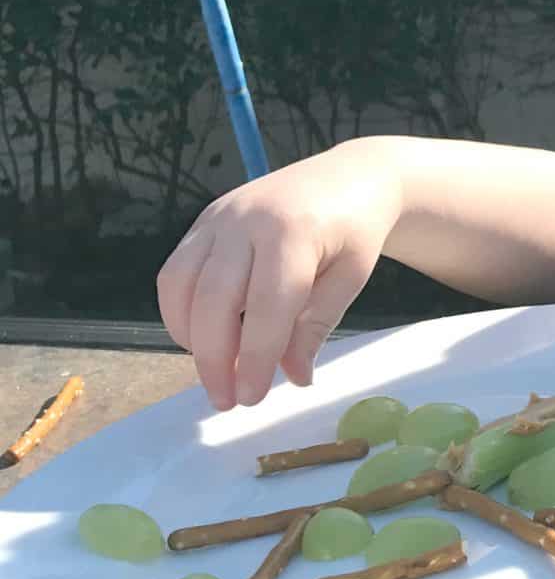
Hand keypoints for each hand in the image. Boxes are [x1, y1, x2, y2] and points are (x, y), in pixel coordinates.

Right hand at [157, 141, 398, 410]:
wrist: (347, 178)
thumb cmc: (354, 232)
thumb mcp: (350, 280)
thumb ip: (316, 327)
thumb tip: (293, 379)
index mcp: (293, 233)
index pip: (266, 306)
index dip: (254, 357)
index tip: (251, 398)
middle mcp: (246, 220)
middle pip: (214, 299)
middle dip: (214, 358)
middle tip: (226, 401)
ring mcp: (219, 217)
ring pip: (182, 285)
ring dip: (190, 338)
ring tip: (215, 374)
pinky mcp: (204, 221)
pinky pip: (176, 272)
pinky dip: (181, 313)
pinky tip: (203, 340)